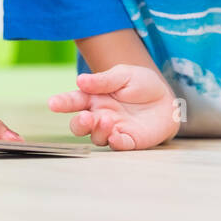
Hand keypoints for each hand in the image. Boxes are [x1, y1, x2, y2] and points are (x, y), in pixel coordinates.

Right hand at [48, 64, 179, 150]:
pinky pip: (119, 145)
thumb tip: (80, 81)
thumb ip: (103, 80)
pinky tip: (115, 135)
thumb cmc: (142, 85)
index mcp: (95, 97)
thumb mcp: (124, 75)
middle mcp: (100, 115)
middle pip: (80, 125)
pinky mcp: (129, 140)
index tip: (53, 103)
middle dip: (78, 123)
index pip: (75, 100)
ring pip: (97, 137)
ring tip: (107, 120)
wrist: (168, 99)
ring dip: (98, 131)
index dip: (63, 102)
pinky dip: (116, 142)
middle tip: (84, 117)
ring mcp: (113, 129)